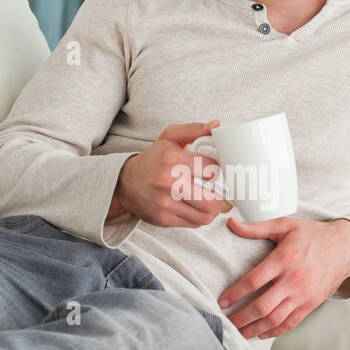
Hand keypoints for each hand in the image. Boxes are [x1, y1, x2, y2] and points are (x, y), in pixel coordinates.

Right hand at [109, 119, 232, 227]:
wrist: (125, 183)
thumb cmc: (152, 160)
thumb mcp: (169, 138)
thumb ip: (194, 130)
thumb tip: (217, 125)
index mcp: (173, 160)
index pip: (212, 169)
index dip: (219, 171)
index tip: (217, 171)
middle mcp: (169, 183)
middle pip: (212, 201)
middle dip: (223, 199)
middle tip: (224, 193)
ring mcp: (166, 204)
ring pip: (205, 216)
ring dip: (214, 210)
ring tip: (212, 201)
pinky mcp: (164, 219)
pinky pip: (193, 223)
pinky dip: (200, 217)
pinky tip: (198, 207)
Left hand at [217, 215, 349, 338]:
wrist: (346, 247)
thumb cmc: (313, 235)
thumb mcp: (285, 225)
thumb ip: (257, 227)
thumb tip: (231, 223)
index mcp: (283, 259)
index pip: (254, 281)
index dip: (235, 294)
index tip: (222, 302)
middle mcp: (293, 280)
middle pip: (262, 306)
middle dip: (241, 318)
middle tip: (227, 323)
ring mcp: (303, 295)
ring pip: (274, 319)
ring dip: (254, 329)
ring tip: (240, 333)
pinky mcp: (311, 304)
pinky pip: (290, 323)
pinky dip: (274, 331)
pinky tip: (261, 334)